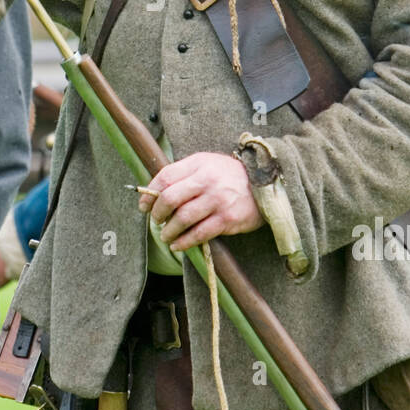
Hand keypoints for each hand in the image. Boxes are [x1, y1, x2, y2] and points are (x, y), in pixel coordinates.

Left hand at [138, 152, 262, 251]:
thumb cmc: (230, 175)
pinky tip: (178, 245)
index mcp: (199, 163)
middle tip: (155, 220)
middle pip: (170, 198)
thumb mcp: (207, 164)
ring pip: (182, 219)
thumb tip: (156, 191)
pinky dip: (184, 242)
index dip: (149, 193)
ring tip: (165, 235)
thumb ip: (184, 173)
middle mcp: (207, 180)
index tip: (143, 205)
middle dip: (157, 213)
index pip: (165, 176)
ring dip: (168, 231)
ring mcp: (218, 200)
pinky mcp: (227, 219)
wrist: (266, 185)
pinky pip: (199, 234)